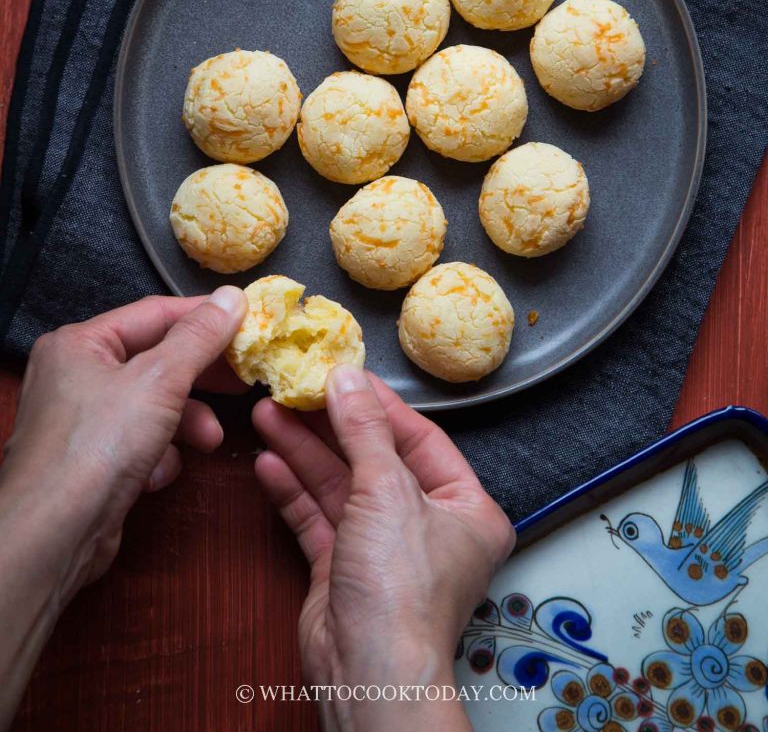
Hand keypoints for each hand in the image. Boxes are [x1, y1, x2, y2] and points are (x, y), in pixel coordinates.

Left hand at [0, 287, 247, 731]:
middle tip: (243, 380)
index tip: (251, 322)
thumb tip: (233, 295)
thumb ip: (200, 336)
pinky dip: (157, 455)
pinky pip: (137, 442)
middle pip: (155, 361)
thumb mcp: (161, 379)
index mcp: (81, 343)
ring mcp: (80, 420)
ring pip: (151, 406)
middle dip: (200, 379)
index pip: (155, 313)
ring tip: (210, 441)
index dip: (206, 316)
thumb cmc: (101, 444)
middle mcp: (74, 375)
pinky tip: (158, 475)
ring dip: (185, 423)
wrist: (53, 536)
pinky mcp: (91, 462)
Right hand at [253, 368, 513, 731]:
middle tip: (297, 388)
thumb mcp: (386, 491)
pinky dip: (294, 491)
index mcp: (466, 508)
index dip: (379, 404)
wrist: (370, 674)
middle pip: (375, 459)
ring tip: (268, 413)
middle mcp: (429, 527)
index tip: (345, 371)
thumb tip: (346, 377)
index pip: (420, 439)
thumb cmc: (402, 587)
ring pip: (341, 487)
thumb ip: (364, 430)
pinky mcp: (344, 572)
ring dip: (304, 452)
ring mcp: (383, 550)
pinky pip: (318, 519)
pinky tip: (268, 462)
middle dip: (332, 426)